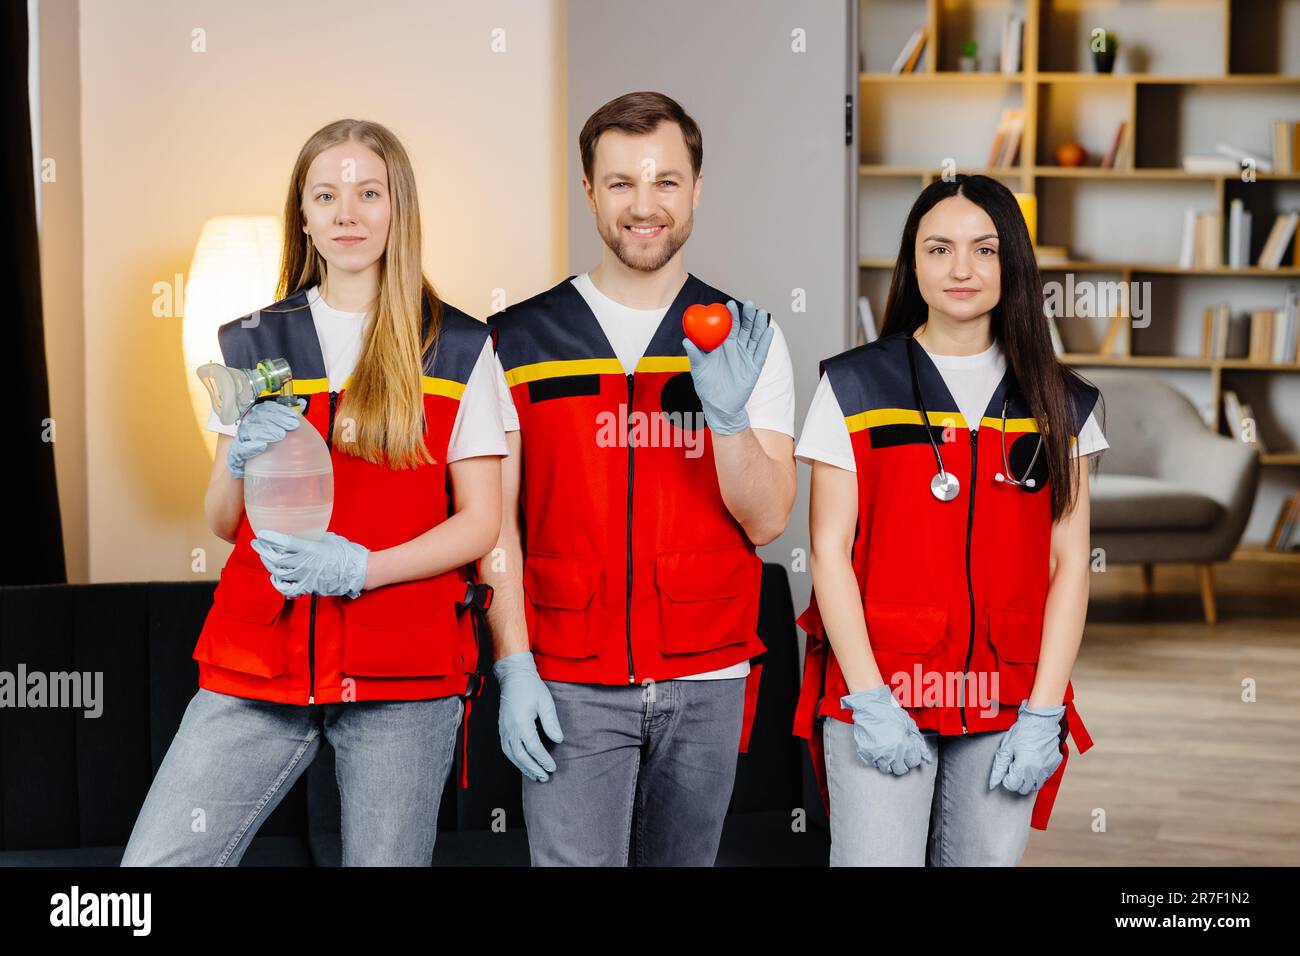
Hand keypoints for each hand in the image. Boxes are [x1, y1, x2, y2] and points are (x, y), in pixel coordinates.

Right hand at [228, 399, 302, 479]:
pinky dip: (251, 447)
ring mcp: (241, 439)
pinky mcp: (236, 453)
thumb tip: (301, 405)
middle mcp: (247, 425)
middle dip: (277, 419)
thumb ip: (287, 421)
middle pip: (259, 417)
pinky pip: (242, 448)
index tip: (293, 416)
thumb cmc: (266, 448)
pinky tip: (262, 446)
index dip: (280, 410)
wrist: (249, 468)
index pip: (265, 408)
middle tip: (291, 425)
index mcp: (256, 418)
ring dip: (267, 431)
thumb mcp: (278, 433)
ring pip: (251, 430)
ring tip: (280, 434)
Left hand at [250, 529, 368, 599]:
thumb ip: (312, 538)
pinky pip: (287, 589)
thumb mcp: (328, 539)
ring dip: (268, 564)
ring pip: (278, 572)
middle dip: (263, 550)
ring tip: (264, 556)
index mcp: (312, 549)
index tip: (261, 532)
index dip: (270, 538)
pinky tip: (275, 577)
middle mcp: (306, 564)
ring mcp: (305, 578)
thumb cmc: (346, 553)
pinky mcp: (308, 588)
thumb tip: (300, 533)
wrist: (357, 572)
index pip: (284, 543)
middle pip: (276, 558)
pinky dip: (278, 583)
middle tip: (257, 543)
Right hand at [493, 651, 563, 782]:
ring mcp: (504, 729)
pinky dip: (515, 760)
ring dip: (524, 767)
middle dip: (533, 768)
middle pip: (521, 755)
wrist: (514, 677)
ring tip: (536, 776)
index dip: (543, 759)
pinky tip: (523, 765)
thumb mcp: (545, 702)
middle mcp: (510, 728)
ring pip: (512, 755)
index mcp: (521, 722)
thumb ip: (551, 722)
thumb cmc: (531, 688)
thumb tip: (558, 740)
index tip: (552, 767)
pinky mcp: (502, 729)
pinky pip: (507, 749)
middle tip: (545, 777)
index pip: (533, 747)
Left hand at [682, 299, 773, 435]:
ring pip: (755, 337)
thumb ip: (694, 354)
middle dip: (748, 315)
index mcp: (724, 346)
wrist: (718, 405)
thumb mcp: (698, 369)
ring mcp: (746, 357)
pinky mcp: (754, 367)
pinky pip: (761, 353)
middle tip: (750, 303)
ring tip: (761, 312)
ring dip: (759, 325)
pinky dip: (765, 342)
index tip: (730, 304)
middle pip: (745, 328)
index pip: (729, 326)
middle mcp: (737, 349)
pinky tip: (769, 330)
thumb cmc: (706, 386)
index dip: (731, 315)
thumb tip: (685, 340)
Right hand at [840, 683, 932, 775]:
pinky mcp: (865, 753)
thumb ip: (919, 743)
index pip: (913, 762)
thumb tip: (927, 758)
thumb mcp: (909, 725)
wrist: (869, 706)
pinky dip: (877, 759)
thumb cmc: (890, 713)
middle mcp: (890, 752)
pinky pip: (873, 764)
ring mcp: (876, 754)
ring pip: (886, 769)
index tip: (910, 751)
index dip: (913, 756)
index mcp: (903, 745)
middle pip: (900, 770)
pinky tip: (879, 750)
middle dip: (903, 763)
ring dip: (890, 763)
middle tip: (900, 753)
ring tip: (889, 752)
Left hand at [988, 700, 1065, 794]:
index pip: (1012, 786)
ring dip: (1028, 780)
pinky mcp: (1054, 765)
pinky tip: (1034, 761)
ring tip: (1024, 765)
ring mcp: (1047, 769)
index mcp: (1023, 767)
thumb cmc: (1022, 732)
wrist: (1041, 720)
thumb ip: (999, 768)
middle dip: (1016, 781)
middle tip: (1014, 767)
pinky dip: (1038, 773)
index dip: (1006, 778)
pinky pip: (1045, 777)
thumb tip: (992, 783)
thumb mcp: (1006, 748)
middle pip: (1024, 789)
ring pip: (1035, 786)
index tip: (1007, 768)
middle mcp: (1037, 771)